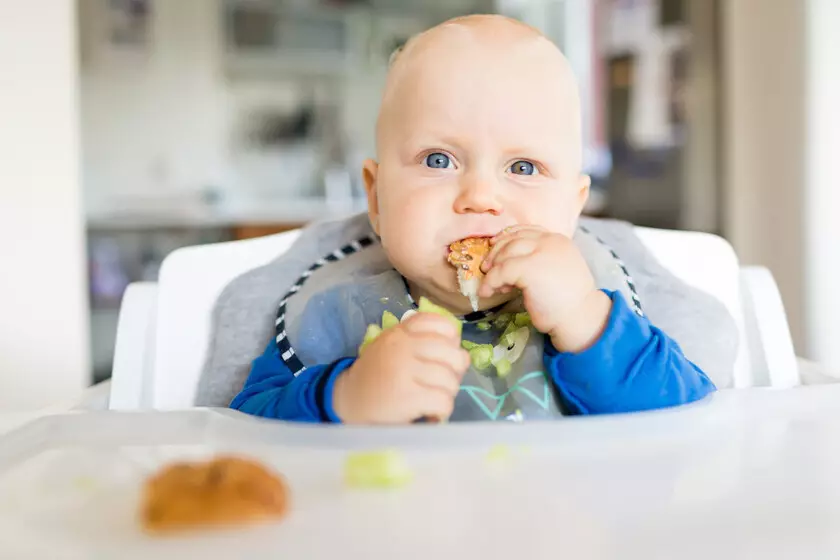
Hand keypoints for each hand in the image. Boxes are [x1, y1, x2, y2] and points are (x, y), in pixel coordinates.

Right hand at [332, 313, 469, 423]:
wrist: (347, 401)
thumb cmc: (376, 376)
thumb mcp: (391, 347)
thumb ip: (418, 342)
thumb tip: (459, 353)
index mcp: (400, 333)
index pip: (441, 324)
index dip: (451, 341)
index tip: (443, 356)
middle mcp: (403, 347)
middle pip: (453, 354)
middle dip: (455, 372)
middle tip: (442, 383)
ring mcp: (404, 371)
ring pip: (450, 379)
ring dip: (447, 394)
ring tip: (434, 399)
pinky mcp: (407, 397)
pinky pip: (443, 401)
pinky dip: (442, 411)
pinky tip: (431, 413)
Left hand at [478, 225, 611, 352]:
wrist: (580, 317)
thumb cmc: (568, 300)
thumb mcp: (556, 270)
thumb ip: (539, 259)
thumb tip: (507, 262)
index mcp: (558, 240)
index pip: (527, 230)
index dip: (507, 238)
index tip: (495, 247)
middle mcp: (550, 241)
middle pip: (513, 239)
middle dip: (496, 253)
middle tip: (487, 268)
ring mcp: (540, 253)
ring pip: (505, 254)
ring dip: (493, 270)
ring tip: (492, 285)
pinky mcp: (529, 268)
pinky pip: (501, 271)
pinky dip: (490, 282)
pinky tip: (487, 292)